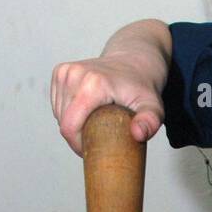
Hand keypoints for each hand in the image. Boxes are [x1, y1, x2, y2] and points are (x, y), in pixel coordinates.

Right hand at [50, 54, 164, 155]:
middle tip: (99, 139)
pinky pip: (58, 105)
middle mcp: (75, 74)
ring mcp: (65, 71)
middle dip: (77, 138)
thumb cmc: (143, 86)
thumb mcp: (153, 107)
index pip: (70, 126)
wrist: (134, 60)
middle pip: (64, 122)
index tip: (94, 151)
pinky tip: (86, 112)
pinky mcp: (60, 72)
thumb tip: (138, 134)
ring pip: (59, 115)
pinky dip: (68, 114)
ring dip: (74, 126)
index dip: (77, 145)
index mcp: (93, 84)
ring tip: (95, 124)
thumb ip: (150, 122)